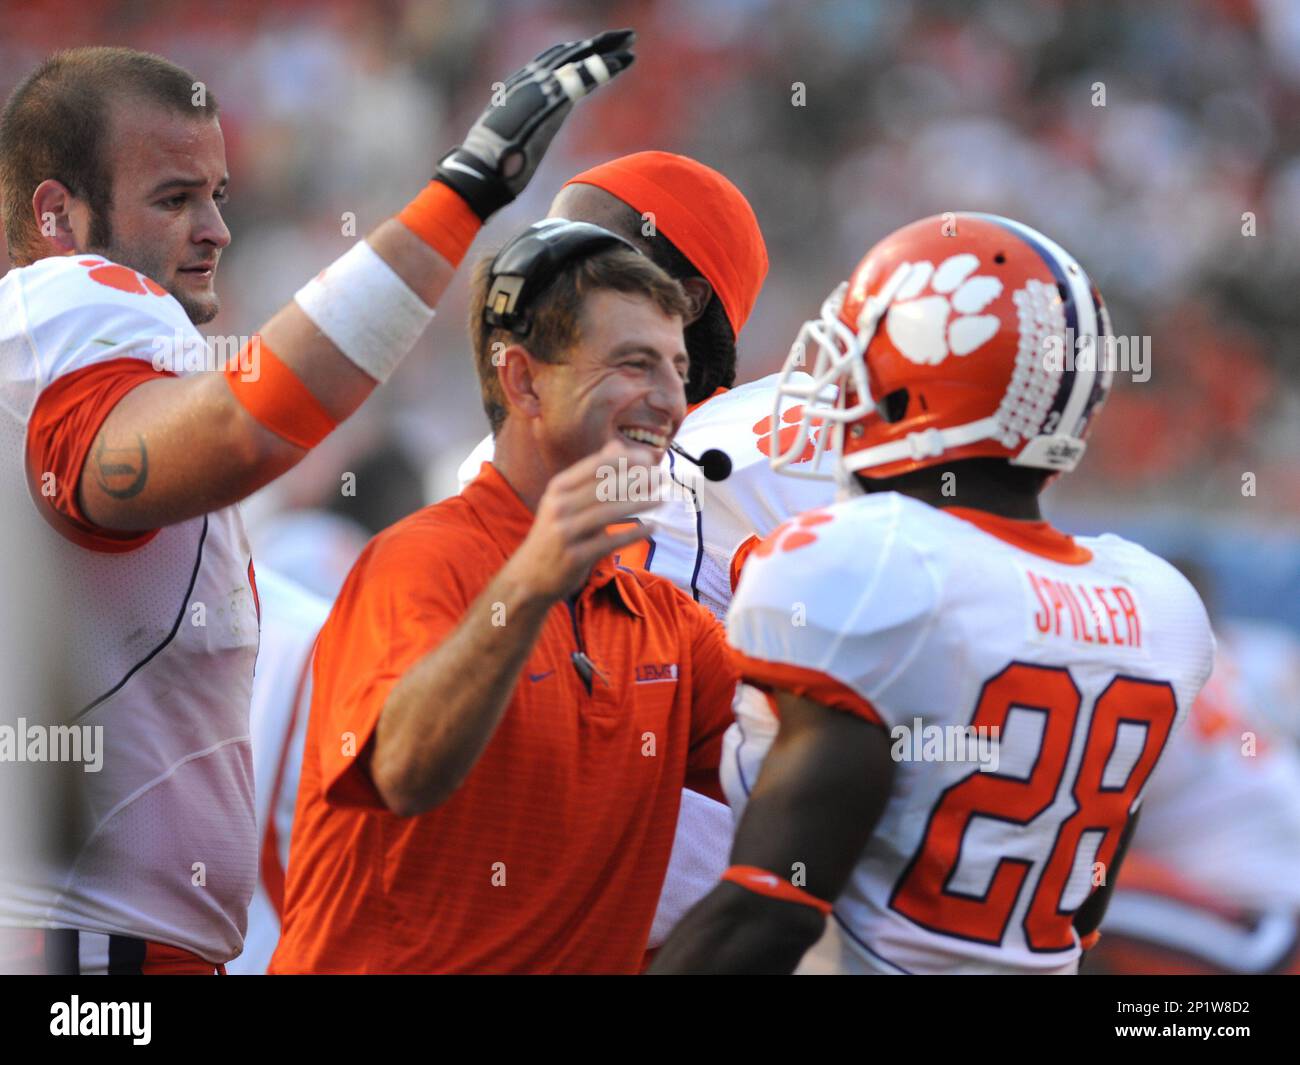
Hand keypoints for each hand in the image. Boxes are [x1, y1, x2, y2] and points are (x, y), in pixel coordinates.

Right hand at [435, 29, 635, 220]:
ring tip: (630, 44)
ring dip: (607, 51)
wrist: (481, 171)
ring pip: (579, 60)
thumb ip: (515, 132)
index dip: (575, 54)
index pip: (550, 62)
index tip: (595, 50)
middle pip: (568, 54)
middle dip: (597, 44)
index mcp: (516, 88)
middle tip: (623, 37)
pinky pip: (584, 78)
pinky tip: (624, 62)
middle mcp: (528, 81)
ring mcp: (539, 88)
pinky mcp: (552, 102)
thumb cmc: (490, 166)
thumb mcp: (504, 140)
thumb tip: (516, 144)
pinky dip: (606, 68)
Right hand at [506, 439, 658, 602]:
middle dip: (636, 480)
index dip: (625, 459)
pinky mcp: (574, 557)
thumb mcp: (566, 500)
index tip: (649, 457)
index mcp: (558, 487)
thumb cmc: (555, 533)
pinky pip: (610, 541)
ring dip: (639, 503)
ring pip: (608, 512)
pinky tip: (652, 527)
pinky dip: (633, 534)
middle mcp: (559, 506)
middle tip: (661, 477)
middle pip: (604, 487)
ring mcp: (565, 532)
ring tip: (662, 499)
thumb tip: (617, 444)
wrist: (529, 576)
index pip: (595, 465)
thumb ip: (593, 475)